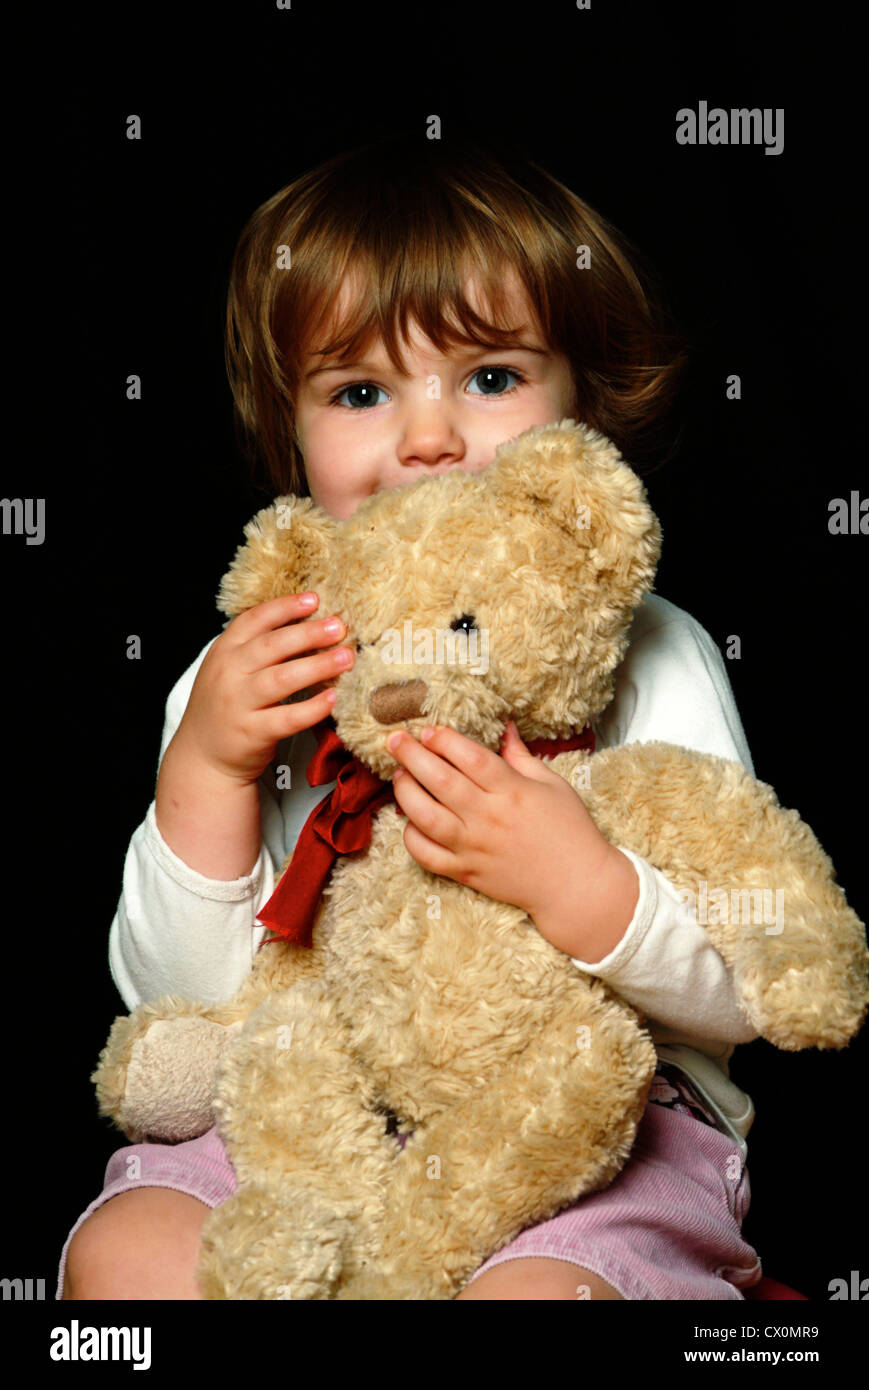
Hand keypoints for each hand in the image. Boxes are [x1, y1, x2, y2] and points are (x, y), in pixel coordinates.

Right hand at [172, 592, 354, 785]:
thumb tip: (309, 626)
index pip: (254, 619)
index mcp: (225, 651)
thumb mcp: (231, 670)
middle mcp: (229, 673)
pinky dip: (312, 708)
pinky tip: (332, 699)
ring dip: (317, 666)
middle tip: (339, 626)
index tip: (314, 599)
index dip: (285, 607)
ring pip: (282, 678)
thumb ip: (259, 649)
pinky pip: (287, 718)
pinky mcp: (251, 733)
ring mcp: (238, 703)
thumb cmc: (225, 707)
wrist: (203, 755)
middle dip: (309, 633)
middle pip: (272, 645)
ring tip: (346, 658)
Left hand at [386, 720, 636, 957]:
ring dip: (405, 792)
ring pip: (426, 817)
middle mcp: (488, 818)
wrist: (576, 885)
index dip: (444, 740)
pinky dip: (411, 837)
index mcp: (512, 791)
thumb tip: (505, 728)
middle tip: (395, 741)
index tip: (429, 730)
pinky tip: (410, 820)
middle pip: (441, 781)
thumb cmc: (569, 830)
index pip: (470, 758)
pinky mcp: (466, 873)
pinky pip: (427, 856)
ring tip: (399, 775)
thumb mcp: (552, 784)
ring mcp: (474, 847)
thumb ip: (521, 757)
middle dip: (412, 756)